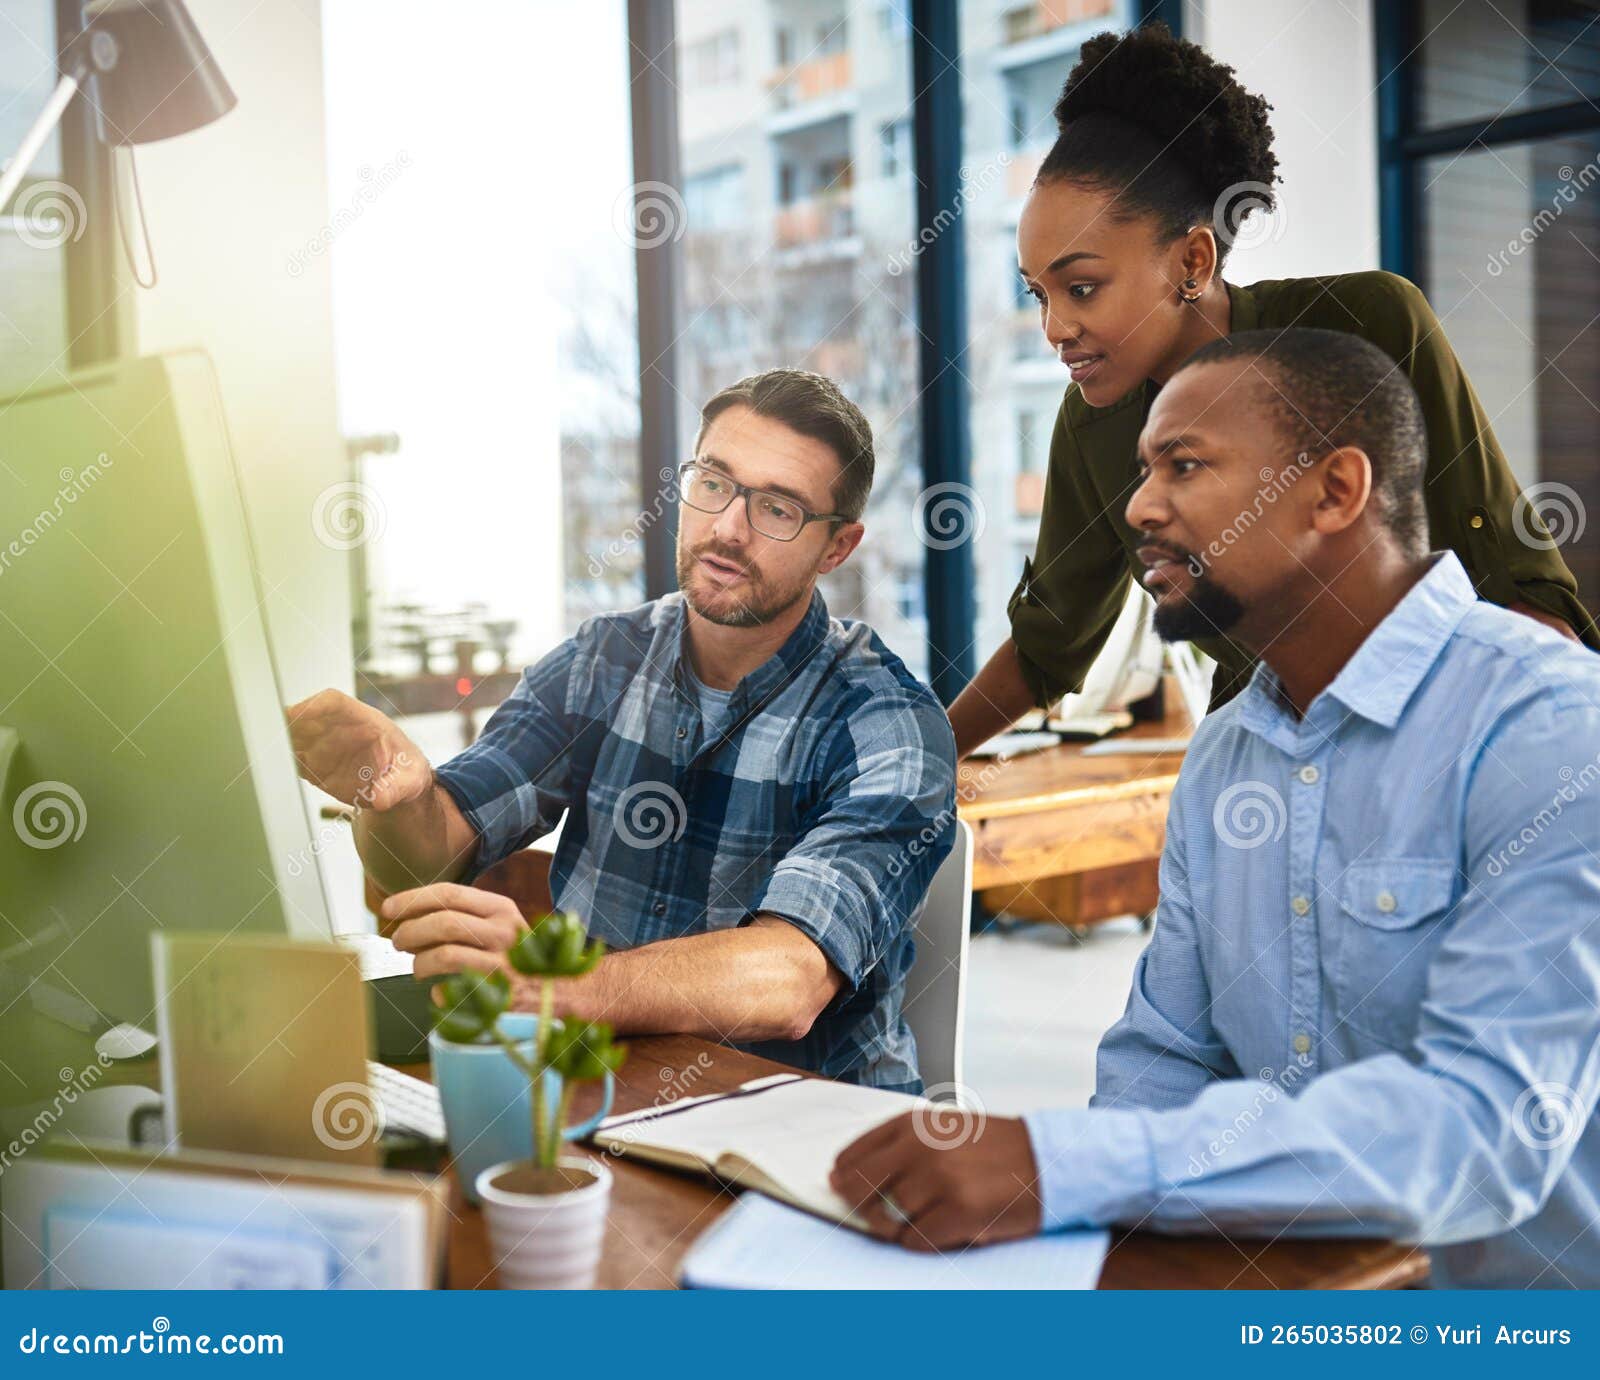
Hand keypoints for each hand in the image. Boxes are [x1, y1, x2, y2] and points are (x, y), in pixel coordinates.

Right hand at [285, 688, 432, 810]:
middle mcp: (338, 729)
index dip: (311, 707)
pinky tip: (276, 773)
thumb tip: (380, 799)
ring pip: (292, 738)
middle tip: (272, 742)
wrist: (399, 785)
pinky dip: (282, 765)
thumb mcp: (411, 779)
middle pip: (303, 718)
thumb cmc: (407, 771)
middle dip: (285, 727)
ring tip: (270, 760)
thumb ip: (397, 787)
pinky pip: (292, 761)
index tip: (294, 716)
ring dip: (280, 747)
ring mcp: (323, 746)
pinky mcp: (314, 765)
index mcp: (364, 720)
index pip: (332, 703)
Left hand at [383, 883, 527, 980]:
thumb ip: (467, 917)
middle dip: (410, 931)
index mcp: (502, 909)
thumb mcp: (502, 927)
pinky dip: (437, 990)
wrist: (558, 993)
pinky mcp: (498, 994)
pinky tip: (440, 990)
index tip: (389, 907)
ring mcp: (503, 964)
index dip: (412, 899)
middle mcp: (505, 932)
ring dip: (419, 961)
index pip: (450, 893)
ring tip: (417, 967)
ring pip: (443, 953)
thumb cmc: (522, 959)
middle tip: (399, 942)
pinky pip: (452, 989)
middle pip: (443, 921)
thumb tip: (414, 917)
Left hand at [829, 1109, 1043, 1250]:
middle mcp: (922, 1148)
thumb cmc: (994, 1148)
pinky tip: (941, 1227)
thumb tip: (842, 1176)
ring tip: (924, 1216)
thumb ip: (896, 1146)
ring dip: (897, 1226)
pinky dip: (921, 1241)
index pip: (853, 1154)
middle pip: (860, 1188)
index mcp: (913, 1124)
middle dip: (861, 1205)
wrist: (1047, 1160)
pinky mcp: (958, 1212)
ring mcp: (940, 1181)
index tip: (840, 1185)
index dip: (842, 1176)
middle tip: (877, 1211)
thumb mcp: (942, 1129)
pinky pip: (914, 1240)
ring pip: (886, 1219)